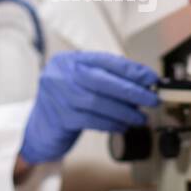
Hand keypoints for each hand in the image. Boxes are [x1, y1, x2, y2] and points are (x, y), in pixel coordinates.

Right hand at [18, 51, 159, 165]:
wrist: (38, 129)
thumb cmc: (65, 103)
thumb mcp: (80, 82)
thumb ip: (104, 78)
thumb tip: (141, 82)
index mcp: (69, 61)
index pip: (105, 61)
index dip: (131, 69)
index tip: (150, 78)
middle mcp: (61, 75)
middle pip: (103, 81)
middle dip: (132, 91)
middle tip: (151, 99)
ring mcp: (59, 97)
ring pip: (99, 102)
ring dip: (125, 111)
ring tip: (140, 117)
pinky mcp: (61, 119)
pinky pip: (93, 120)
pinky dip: (112, 123)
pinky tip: (123, 126)